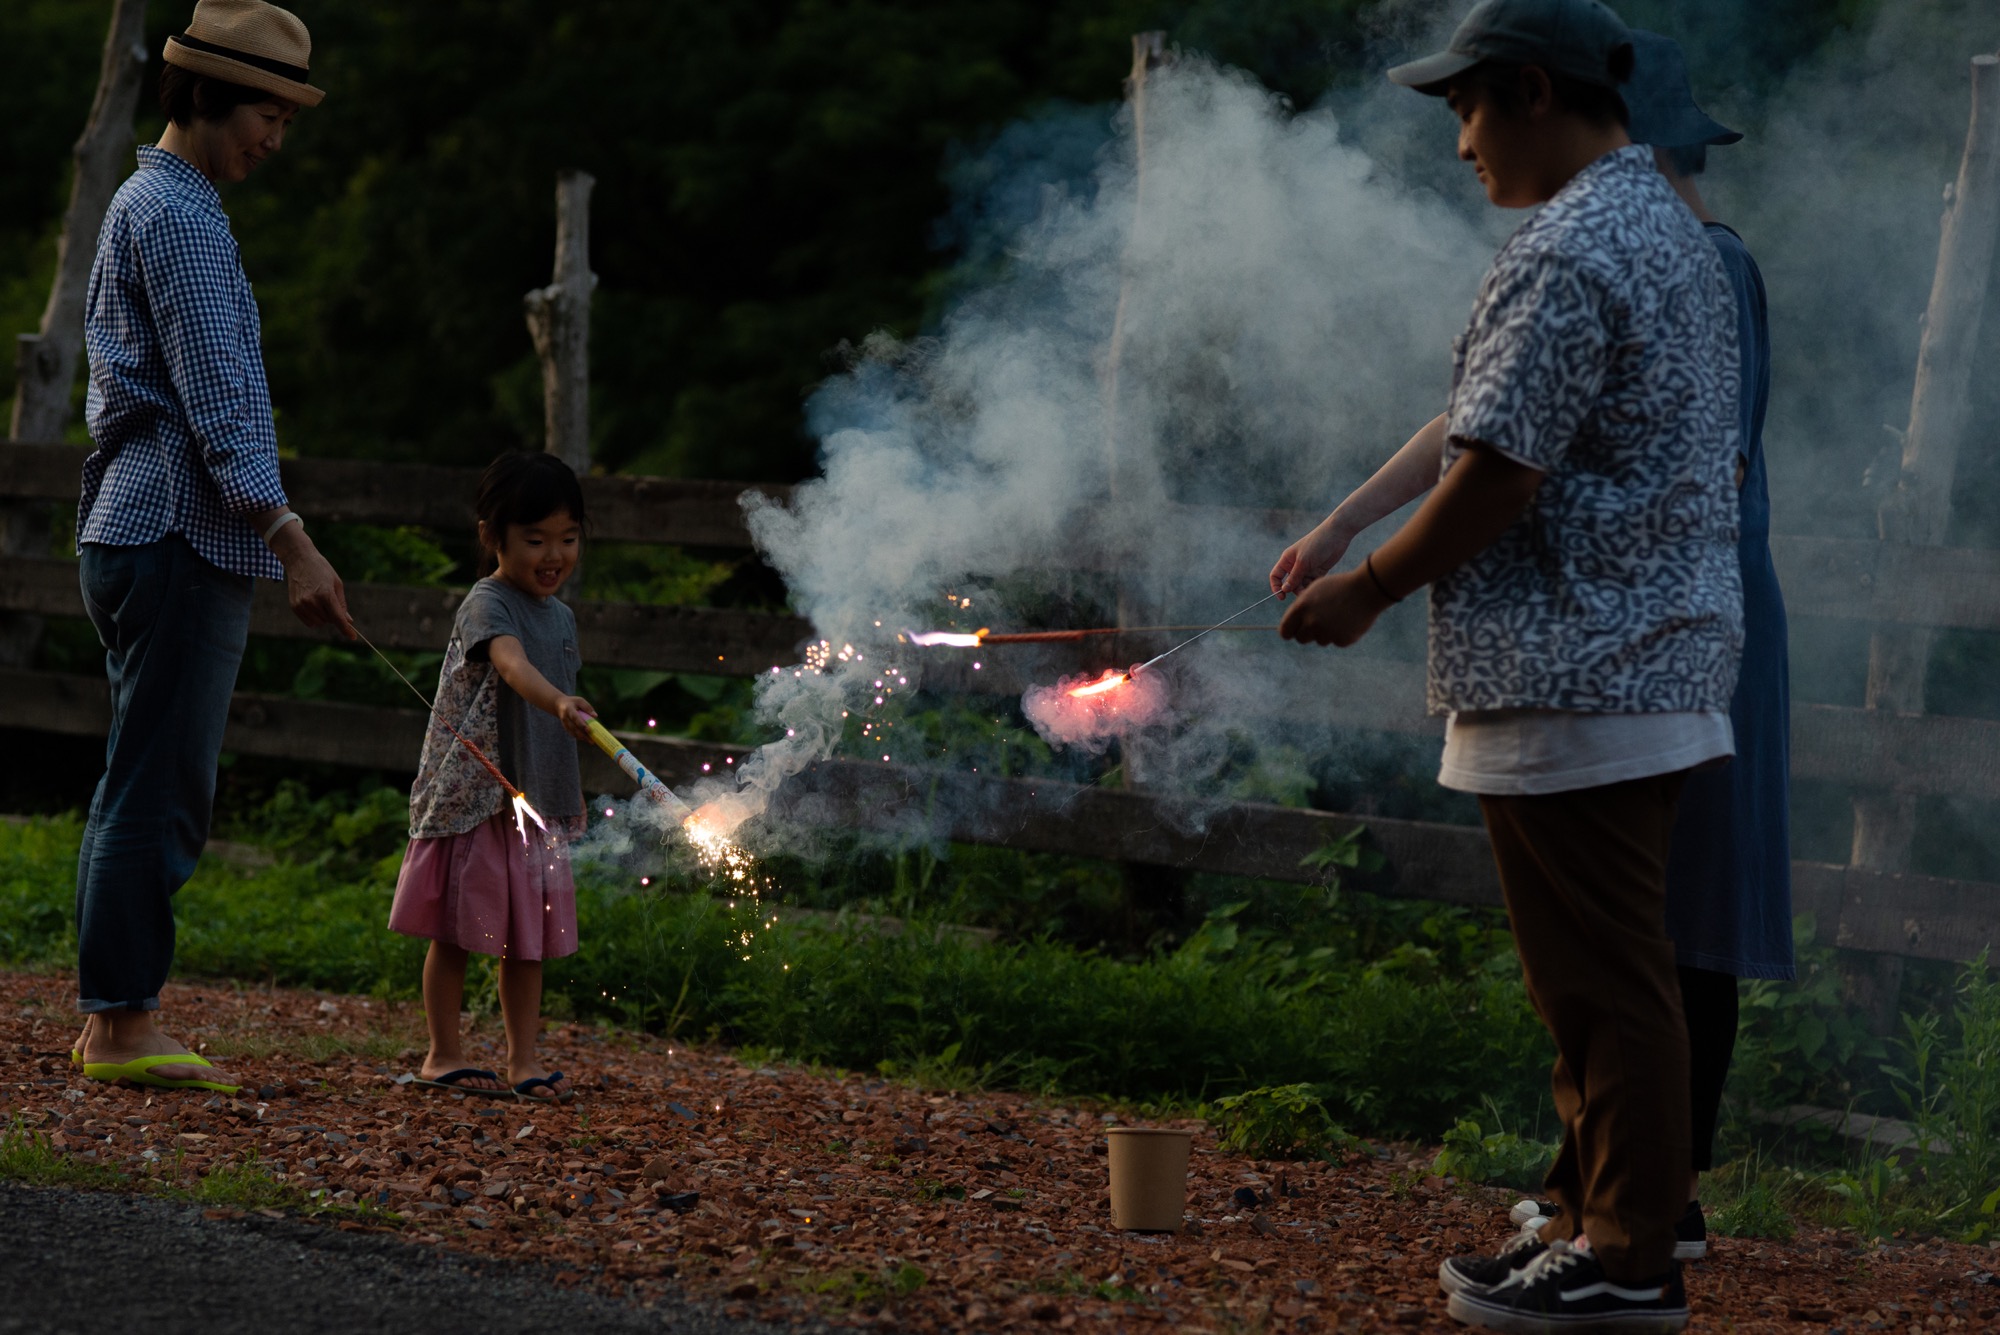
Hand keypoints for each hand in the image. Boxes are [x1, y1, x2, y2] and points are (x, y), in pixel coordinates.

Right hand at [271, 528, 353, 637]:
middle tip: (330, 600)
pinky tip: (313, 604)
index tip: (353, 637)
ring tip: (320, 600)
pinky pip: (309, 622)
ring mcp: (301, 605)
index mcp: (325, 594)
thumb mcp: (337, 584)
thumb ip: (342, 604)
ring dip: (324, 617)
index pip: (337, 617)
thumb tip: (348, 621)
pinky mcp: (294, 607)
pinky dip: (314, 618)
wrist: (299, 560)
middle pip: (329, 620)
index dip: (346, 629)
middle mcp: (312, 601)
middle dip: (334, 615)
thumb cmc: (322, 570)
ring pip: (319, 623)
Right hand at [556, 696, 597, 740]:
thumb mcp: (580, 700)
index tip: (589, 730)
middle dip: (583, 734)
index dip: (582, 724)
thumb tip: (595, 716)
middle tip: (592, 740)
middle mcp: (565, 718)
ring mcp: (564, 724)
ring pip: (573, 732)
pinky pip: (572, 734)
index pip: (575, 718)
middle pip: (574, 728)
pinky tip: (586, 739)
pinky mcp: (565, 727)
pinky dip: (579, 737)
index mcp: (569, 710)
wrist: (559, 705)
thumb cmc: (572, 702)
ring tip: (591, 741)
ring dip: (582, 738)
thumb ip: (587, 707)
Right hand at [1270, 518, 1353, 597]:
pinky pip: (1313, 583)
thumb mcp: (1303, 562)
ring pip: (1302, 585)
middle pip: (1290, 583)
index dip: (1276, 587)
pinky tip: (1319, 584)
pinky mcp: (1318, 571)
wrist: (1337, 535)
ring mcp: (1307, 568)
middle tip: (1304, 593)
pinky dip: (1314, 586)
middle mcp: (1296, 565)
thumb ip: (1294, 577)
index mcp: (1287, 560)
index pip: (1276, 576)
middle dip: (1295, 590)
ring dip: (1305, 589)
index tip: (1282, 597)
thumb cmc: (1317, 544)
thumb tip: (1284, 590)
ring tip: (1312, 589)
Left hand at [1277, 568, 1392, 646]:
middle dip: (1306, 633)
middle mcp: (1312, 622)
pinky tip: (1348, 621)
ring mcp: (1327, 633)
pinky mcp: (1342, 640)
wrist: (1367, 590)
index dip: (1288, 631)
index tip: (1292, 632)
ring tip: (1337, 616)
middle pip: (1300, 638)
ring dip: (1325, 632)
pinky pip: (1335, 641)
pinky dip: (1340, 634)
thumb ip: (1301, 607)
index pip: (1285, 630)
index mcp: (1302, 608)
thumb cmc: (1339, 587)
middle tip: (1317, 624)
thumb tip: (1292, 623)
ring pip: (1319, 640)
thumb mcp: (1315, 590)